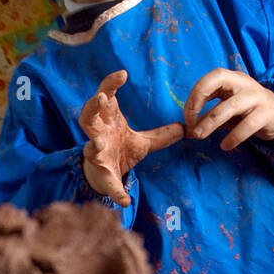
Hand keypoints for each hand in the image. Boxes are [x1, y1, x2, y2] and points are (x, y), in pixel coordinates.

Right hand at [79, 70, 183, 205]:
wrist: (106, 179)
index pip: (105, 96)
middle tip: (101, 98)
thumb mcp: (144, 144)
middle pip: (88, 114)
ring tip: (96, 144)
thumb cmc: (120, 154)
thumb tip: (185, 127)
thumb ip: (162, 136)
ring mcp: (96, 154)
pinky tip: (124, 199)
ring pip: (87, 143)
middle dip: (92, 106)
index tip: (122, 74)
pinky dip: (116, 191)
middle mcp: (98, 134)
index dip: (110, 84)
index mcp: (109, 121)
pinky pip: (107, 182)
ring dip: (91, 142)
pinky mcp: (100, 175)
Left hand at [184, 69, 273, 149]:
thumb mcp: (225, 110)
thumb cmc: (246, 111)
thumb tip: (186, 129)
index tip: (187, 118)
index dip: (194, 96)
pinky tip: (225, 146)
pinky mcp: (266, 114)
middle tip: (190, 123)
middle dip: (198, 99)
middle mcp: (243, 83)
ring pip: (230, 105)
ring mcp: (256, 97)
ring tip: (199, 136)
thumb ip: (207, 116)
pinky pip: (247, 125)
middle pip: (218, 78)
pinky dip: (234, 137)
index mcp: (231, 79)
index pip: (208, 78)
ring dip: (211, 122)